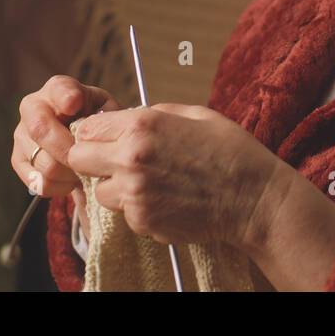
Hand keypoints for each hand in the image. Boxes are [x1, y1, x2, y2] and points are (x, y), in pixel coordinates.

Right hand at [11, 74, 120, 197]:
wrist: (85, 141)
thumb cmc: (99, 123)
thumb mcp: (107, 113)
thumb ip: (104, 118)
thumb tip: (89, 135)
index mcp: (58, 89)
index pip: (59, 89)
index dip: (66, 97)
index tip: (75, 104)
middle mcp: (34, 107)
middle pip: (41, 129)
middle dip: (69, 151)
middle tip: (89, 161)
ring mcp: (22, 134)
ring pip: (43, 162)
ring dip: (69, 173)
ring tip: (85, 171)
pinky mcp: (18, 159)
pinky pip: (39, 181)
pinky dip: (60, 187)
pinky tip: (71, 180)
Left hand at [66, 103, 283, 249]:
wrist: (254, 199)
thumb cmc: (232, 152)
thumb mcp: (195, 114)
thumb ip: (154, 113)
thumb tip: (128, 117)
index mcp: (143, 125)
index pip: (88, 127)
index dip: (96, 132)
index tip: (107, 137)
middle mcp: (132, 159)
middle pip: (79, 159)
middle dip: (93, 159)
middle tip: (117, 161)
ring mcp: (135, 194)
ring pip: (100, 191)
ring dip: (115, 186)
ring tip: (149, 182)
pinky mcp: (143, 221)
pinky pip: (124, 213)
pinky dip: (138, 208)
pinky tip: (166, 199)